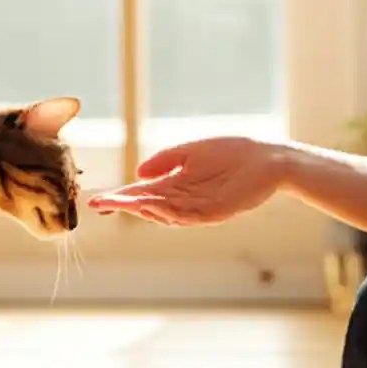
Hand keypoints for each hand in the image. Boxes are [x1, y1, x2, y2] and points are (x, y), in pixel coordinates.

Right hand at [86, 136, 288, 225]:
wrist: (267, 159)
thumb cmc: (232, 152)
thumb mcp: (191, 152)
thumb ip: (165, 161)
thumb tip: (139, 174)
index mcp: (177, 185)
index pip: (143, 193)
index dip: (122, 197)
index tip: (98, 200)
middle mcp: (184, 200)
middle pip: (148, 205)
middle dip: (125, 205)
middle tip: (101, 204)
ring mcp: (199, 208)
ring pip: (164, 212)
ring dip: (142, 208)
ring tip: (121, 202)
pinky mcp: (214, 213)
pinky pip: (187, 215)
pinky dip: (168, 211)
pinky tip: (151, 204)